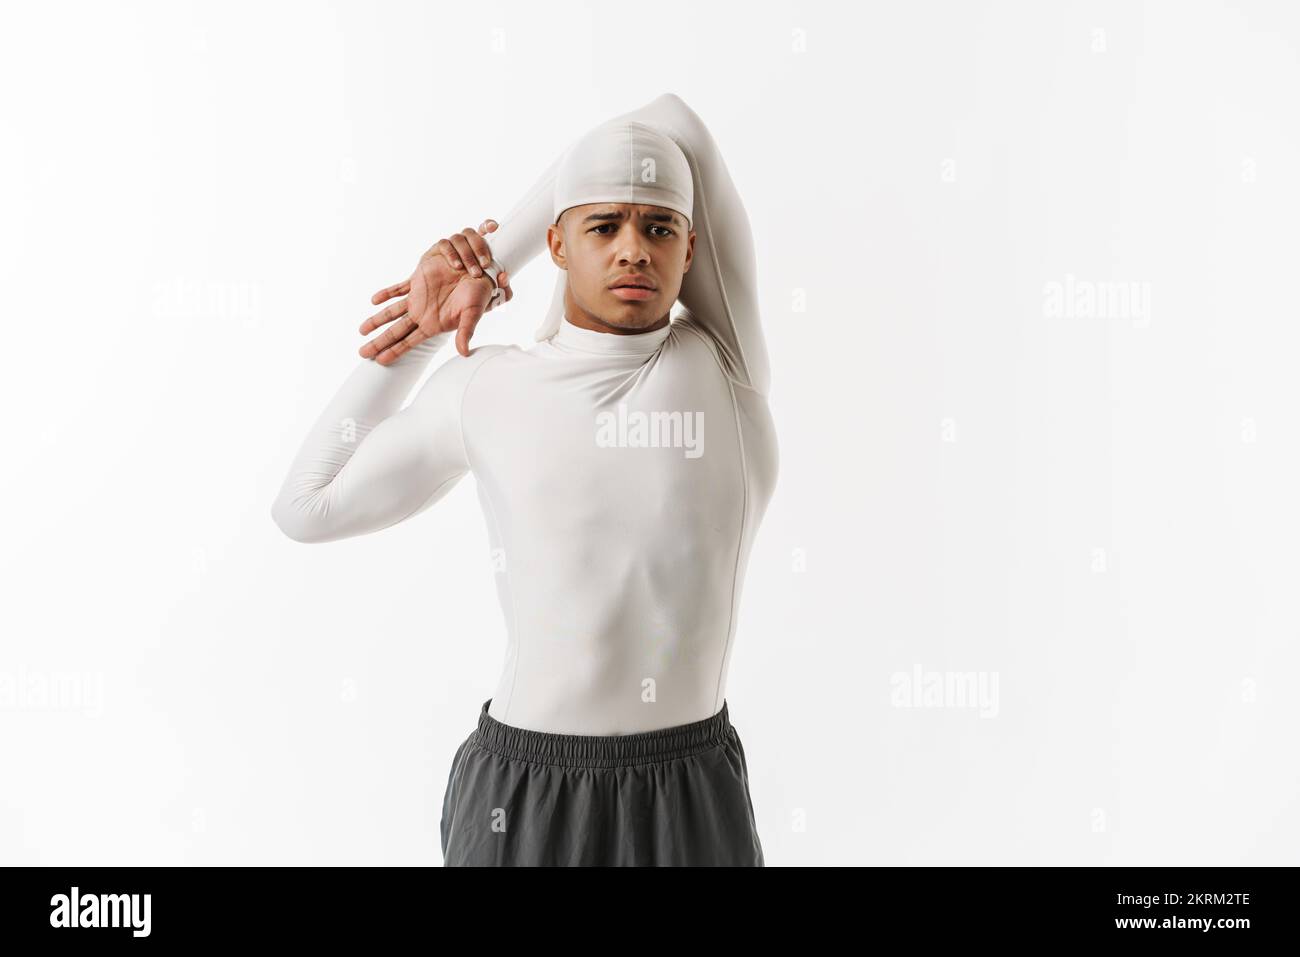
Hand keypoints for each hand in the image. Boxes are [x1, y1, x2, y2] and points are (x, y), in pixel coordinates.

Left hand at [358, 220, 512, 362]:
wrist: (480, 270)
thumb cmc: (480, 293)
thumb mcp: (473, 313)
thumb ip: (466, 332)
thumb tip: (464, 353)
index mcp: (433, 325)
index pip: (408, 342)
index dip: (394, 351)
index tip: (379, 362)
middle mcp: (423, 314)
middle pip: (395, 332)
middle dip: (378, 342)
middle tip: (362, 353)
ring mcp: (419, 299)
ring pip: (392, 312)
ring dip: (376, 320)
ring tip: (361, 330)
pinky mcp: (418, 282)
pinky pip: (399, 289)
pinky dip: (386, 294)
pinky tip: (374, 300)